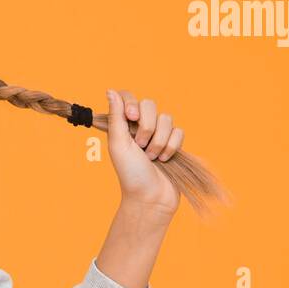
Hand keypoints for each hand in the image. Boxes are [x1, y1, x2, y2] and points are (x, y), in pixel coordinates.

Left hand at [104, 89, 184, 215]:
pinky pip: (179, 131)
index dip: (132, 103)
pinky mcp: (174, 142)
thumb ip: (115, 117)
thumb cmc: (130, 173)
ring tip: (151, 158)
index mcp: (123, 125)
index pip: (128, 97)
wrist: (151, 197)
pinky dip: (171, 147)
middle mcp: (140, 126)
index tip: (131, 116)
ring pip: (167, 118)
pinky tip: (165, 160)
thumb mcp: (118, 144)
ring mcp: (158, 133)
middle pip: (150, 104)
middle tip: (140, 146)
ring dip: (158, 141)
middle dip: (147, 127)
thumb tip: (110, 90)